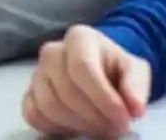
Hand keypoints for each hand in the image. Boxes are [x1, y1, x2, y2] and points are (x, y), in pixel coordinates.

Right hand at [22, 25, 150, 138]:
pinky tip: (77, 126)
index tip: (123, 118)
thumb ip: (136, 84)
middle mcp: (52, 51)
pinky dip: (56, 127)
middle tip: (115, 128)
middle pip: (66, 89)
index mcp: (79, 38)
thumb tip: (134, 107)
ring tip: (100, 128)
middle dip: (94, 116)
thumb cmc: (114, 69)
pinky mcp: (29, 94)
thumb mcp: (134, 70)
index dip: (102, 98)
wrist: (100, 71)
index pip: (82, 67)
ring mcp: (37, 73)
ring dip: (78, 124)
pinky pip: (34, 115)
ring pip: (49, 105)